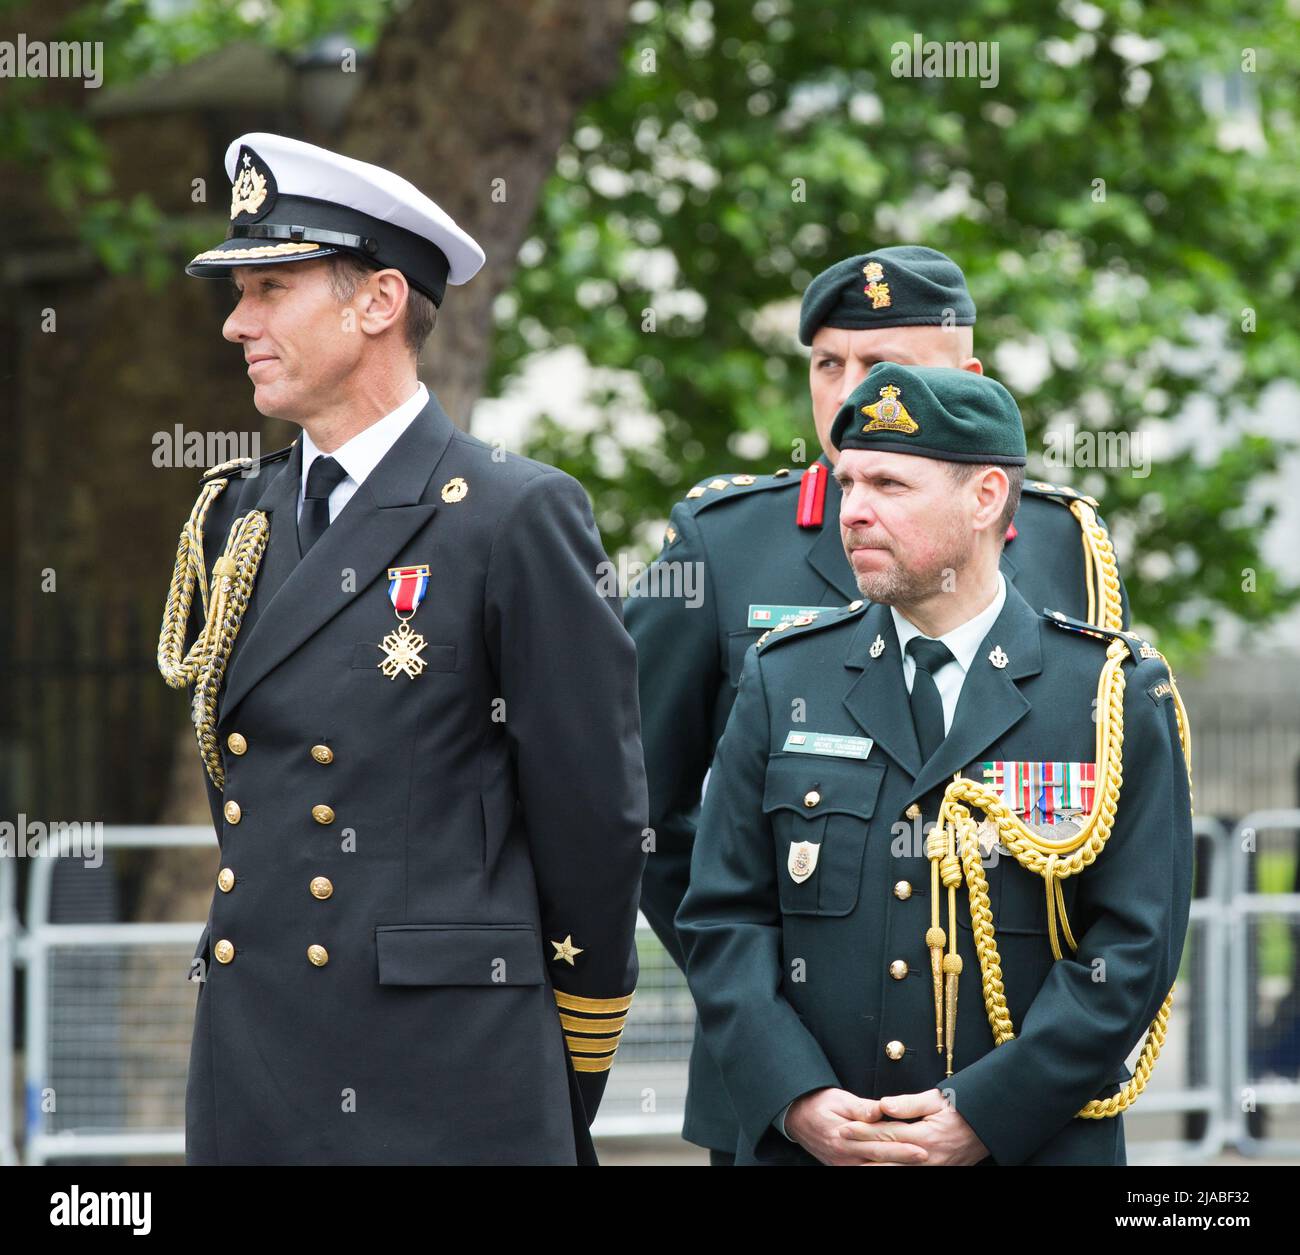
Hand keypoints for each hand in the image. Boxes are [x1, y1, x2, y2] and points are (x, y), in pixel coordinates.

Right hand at [785, 1088, 927, 1164]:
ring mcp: (843, 1165)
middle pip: (880, 1161)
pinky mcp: (842, 1167)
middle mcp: (844, 1156)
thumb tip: (881, 1110)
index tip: (921, 1148)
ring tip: (915, 1165)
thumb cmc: (819, 1104)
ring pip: (874, 1170)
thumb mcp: (838, 1099)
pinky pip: (865, 1171)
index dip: (901, 1148)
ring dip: (894, 1168)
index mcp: (844, 1138)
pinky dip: (880, 1170)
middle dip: (904, 1161)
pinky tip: (894, 1167)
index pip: (879, 1144)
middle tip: (926, 1158)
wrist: (796, 1116)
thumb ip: (861, 1107)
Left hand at [845, 1088, 987, 1165]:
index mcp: (924, 1136)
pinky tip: (878, 1168)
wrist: (989, 1128)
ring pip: (895, 1172)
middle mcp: (926, 1158)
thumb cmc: (961, 1109)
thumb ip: (908, 1104)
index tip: (844, 1128)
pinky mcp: (936, 1172)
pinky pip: (909, 1175)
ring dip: (873, 1167)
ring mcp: (932, 1169)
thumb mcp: (937, 1100)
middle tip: (840, 1144)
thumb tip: (883, 1105)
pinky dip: (891, 1171)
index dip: (863, 1131)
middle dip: (861, 1151)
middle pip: (886, 1157)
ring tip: (853, 1163)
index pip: (886, 1134)